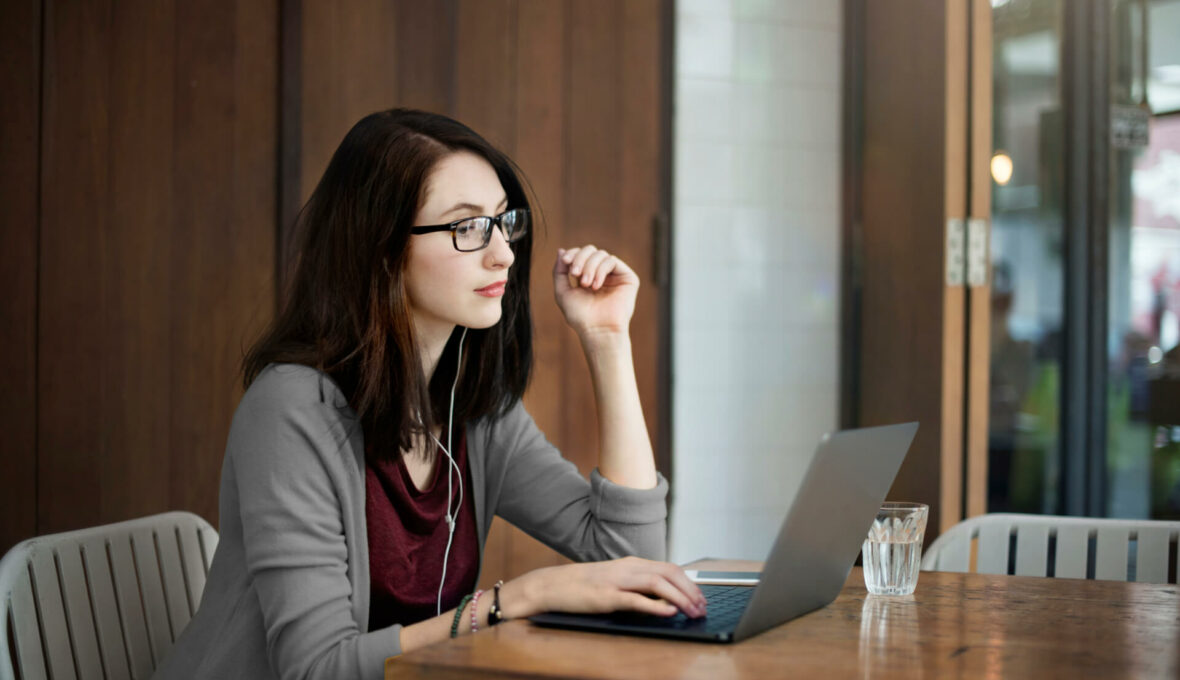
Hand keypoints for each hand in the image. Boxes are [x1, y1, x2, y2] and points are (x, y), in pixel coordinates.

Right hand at [508, 556, 707, 618]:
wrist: (552, 585)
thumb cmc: (584, 586)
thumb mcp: (616, 582)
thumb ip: (638, 587)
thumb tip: (664, 599)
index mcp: (632, 564)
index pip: (670, 568)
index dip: (690, 583)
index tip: (701, 598)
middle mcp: (628, 568)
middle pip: (669, 573)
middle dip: (691, 591)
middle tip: (703, 608)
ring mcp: (617, 581)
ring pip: (658, 584)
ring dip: (680, 598)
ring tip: (692, 612)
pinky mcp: (606, 596)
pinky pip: (636, 599)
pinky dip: (655, 605)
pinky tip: (668, 611)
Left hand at [553, 245, 639, 339]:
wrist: (597, 330)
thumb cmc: (580, 316)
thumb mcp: (562, 291)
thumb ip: (559, 271)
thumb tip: (561, 250)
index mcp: (588, 276)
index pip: (581, 254)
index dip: (573, 254)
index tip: (565, 262)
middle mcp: (602, 274)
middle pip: (591, 250)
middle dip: (580, 259)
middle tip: (575, 274)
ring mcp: (615, 275)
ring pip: (601, 254)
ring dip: (590, 266)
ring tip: (586, 284)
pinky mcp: (628, 278)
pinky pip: (612, 261)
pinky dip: (601, 270)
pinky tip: (596, 286)